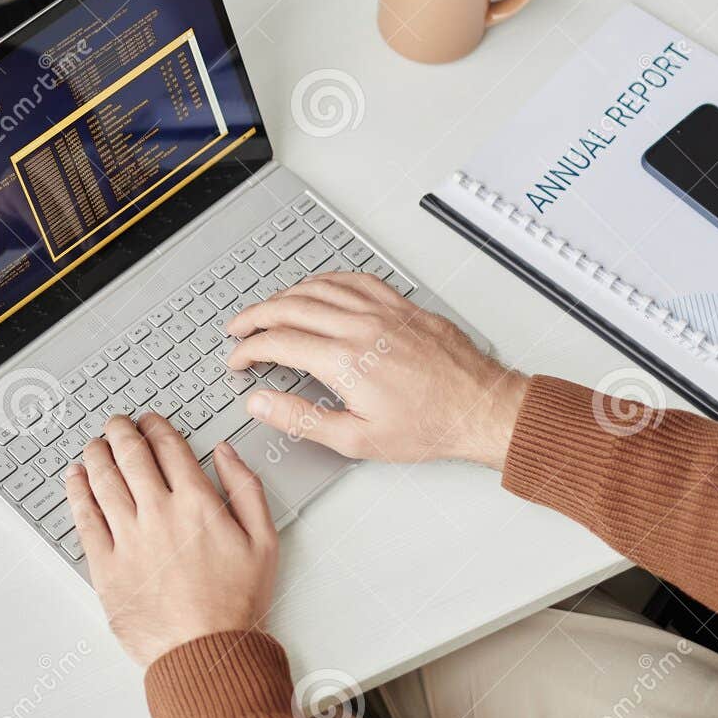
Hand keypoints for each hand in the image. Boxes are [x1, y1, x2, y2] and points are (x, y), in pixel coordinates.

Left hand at [63, 413, 277, 667]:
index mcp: (196, 504)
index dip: (155, 426)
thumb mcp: (264, 541)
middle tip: (117, 424)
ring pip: (103, 480)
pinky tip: (75, 479)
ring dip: (96, 454)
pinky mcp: (106, 566)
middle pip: (130, 455)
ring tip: (95, 445)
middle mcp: (158, 514)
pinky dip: (77, 492)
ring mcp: (128, 539)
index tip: (150, 421)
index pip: (168, 448)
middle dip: (121, 431)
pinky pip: (84, 519)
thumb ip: (246, 489)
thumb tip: (226, 454)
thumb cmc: (236, 604)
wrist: (205, 654)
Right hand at [223, 272, 528, 467]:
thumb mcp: (357, 438)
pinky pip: (353, 279)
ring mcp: (381, 310)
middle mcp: (359, 327)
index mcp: (344, 360)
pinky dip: (324, 281)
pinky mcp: (400, 305)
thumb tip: (261, 404)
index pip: (278, 342)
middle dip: (255, 316)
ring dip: (284, 296)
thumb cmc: (427, 426)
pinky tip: (315, 288)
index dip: (248, 350)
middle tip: (239, 329)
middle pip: (289, 307)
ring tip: (267, 309)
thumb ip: (301, 419)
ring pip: (317, 288)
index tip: (238, 360)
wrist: (479, 408)